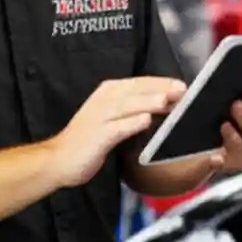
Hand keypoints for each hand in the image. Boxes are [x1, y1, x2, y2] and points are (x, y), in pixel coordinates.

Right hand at [47, 76, 185, 187]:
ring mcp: (99, 117)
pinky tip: (145, 121)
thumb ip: (134, 109)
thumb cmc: (89, 139)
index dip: (161, 82)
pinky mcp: (97, 136)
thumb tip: (164, 103)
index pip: (139, 82)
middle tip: (182, 90)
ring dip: (147, 102)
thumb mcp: (112, 117)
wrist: (59, 159)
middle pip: (136, 90)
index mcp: (109, 92)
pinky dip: (131, 124)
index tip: (182, 85)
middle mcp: (104, 100)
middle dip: (160, 89)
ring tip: (166, 101)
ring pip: (127, 105)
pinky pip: (117, 128)